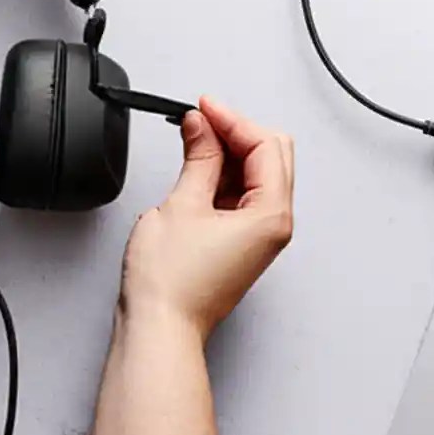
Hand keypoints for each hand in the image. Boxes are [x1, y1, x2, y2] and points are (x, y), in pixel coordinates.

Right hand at [121, 97, 294, 340]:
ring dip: (228, 153)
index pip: (265, 146)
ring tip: (193, 141)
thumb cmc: (171, 284)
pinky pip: (241, 197)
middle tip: (199, 120)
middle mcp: (274, 226)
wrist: (160, 328)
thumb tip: (200, 125)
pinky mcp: (240, 243)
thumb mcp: (182, 204)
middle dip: (236, 132)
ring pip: (256, 175)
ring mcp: (259, 236)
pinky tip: (197, 168)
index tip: (203, 107)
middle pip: (270, 156)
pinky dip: (222, 176)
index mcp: (271, 215)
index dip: (232, 119)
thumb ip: (198, 157)